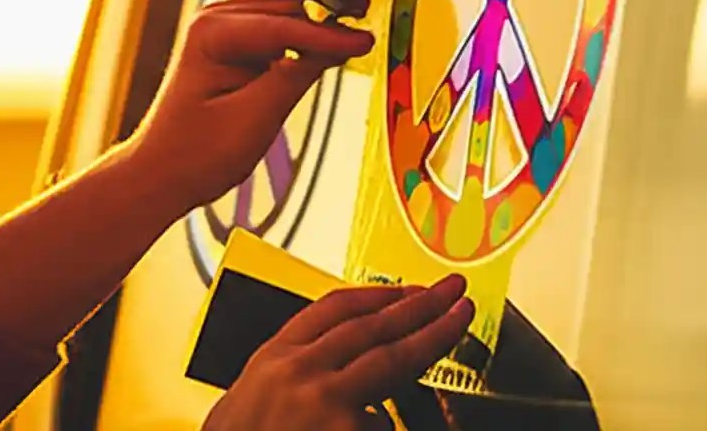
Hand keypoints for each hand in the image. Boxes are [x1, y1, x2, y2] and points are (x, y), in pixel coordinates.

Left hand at [125, 0, 376, 213]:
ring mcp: (224, 21)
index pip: (285, 26)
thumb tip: (339, 45)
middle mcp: (216, 17)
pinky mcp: (237, 33)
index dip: (329, 35)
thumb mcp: (252, 121)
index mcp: (213, 35)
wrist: (163, 170)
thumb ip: (296, 77)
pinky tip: (328, 4)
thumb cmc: (196, 152)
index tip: (365, 42)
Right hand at [203, 275, 473, 430]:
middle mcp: (297, 373)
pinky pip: (387, 421)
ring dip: (434, 336)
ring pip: (392, 360)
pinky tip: (429, 416)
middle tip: (454, 290)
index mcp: (272, 361)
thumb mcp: (246, 405)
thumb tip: (331, 368)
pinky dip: (397, 419)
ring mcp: (323, 402)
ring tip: (460, 321)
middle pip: (372, 326)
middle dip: (420, 304)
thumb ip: (288, 380)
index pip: (331, 310)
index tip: (406, 288)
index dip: (376, 295)